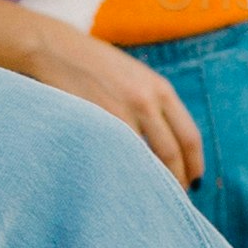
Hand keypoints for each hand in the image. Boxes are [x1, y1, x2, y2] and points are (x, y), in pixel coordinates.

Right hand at [39, 32, 205, 188]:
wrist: (52, 48)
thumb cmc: (93, 65)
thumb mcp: (134, 76)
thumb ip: (154, 104)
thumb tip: (171, 143)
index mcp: (160, 89)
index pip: (189, 137)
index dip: (194, 165)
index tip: (193, 182)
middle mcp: (146, 100)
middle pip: (172, 153)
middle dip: (176, 181)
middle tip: (172, 198)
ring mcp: (120, 111)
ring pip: (147, 160)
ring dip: (151, 182)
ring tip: (150, 197)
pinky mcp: (96, 121)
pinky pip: (118, 156)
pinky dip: (125, 174)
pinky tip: (124, 185)